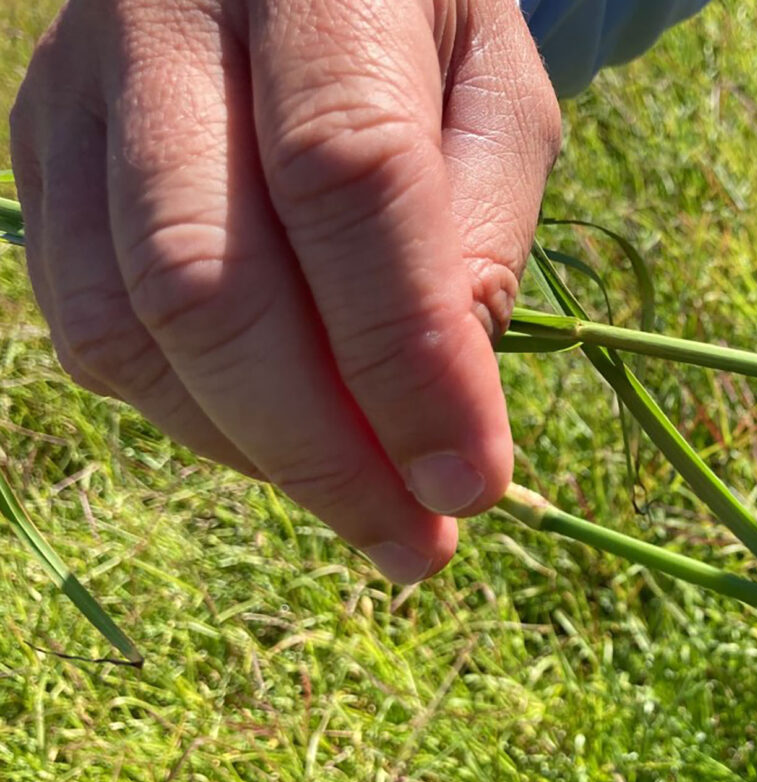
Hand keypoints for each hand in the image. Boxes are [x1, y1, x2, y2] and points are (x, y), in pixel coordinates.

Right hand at [10, 0, 560, 582]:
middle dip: (321, 448)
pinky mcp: (37, 148)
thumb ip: (483, 230)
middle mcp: (165, 20)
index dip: (407, 356)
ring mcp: (76, 87)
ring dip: (252, 448)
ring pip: (128, 324)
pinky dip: (188, 412)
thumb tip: (438, 409)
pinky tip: (275, 428)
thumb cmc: (424, 21)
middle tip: (413, 544)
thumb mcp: (500, 94)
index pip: (347, 181)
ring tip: (359, 492)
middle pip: (208, 279)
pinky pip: (86, 325)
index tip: (468, 486)